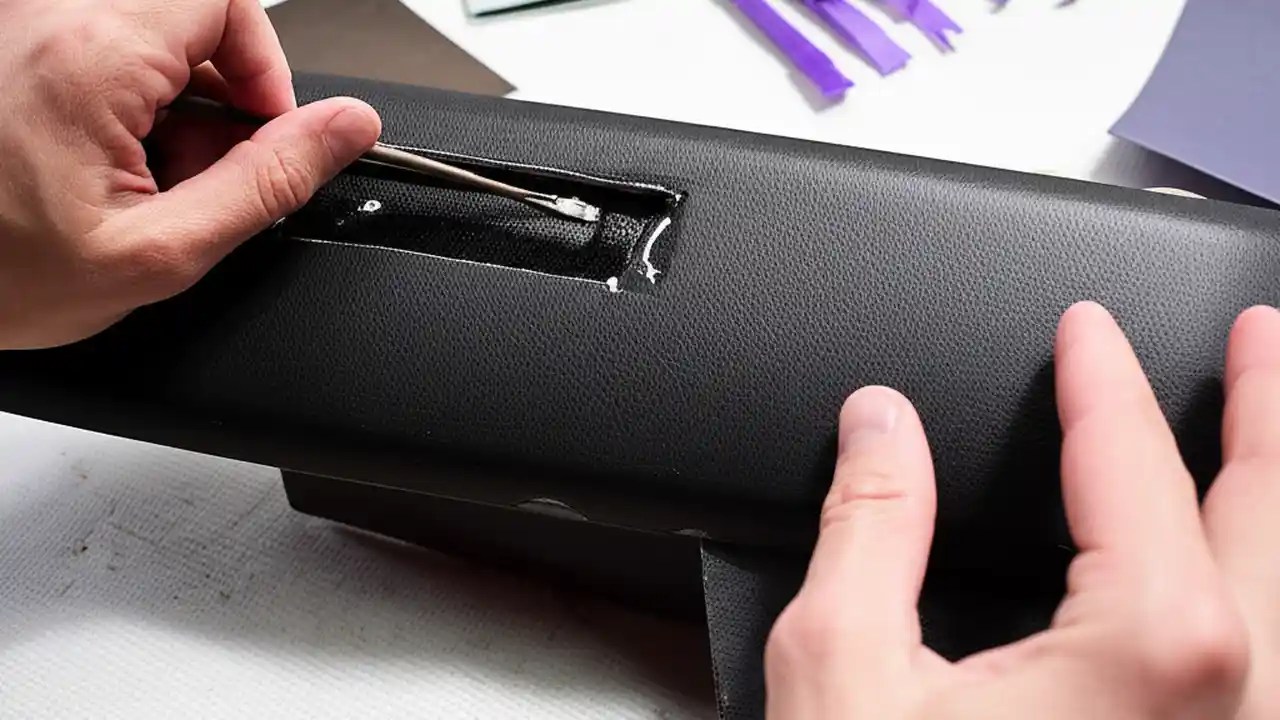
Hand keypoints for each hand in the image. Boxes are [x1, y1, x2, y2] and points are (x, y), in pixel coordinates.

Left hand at [0, 0, 381, 348]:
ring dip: (171, 98)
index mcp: (90, 56)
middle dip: (220, 86)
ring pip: (147, 29)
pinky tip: (106, 164)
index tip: (260, 131)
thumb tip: (345, 129)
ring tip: (146, 176)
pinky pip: (99, 42)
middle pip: (189, 12)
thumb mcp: (160, 251)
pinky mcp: (9, 48)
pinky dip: (125, 98)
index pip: (227, 0)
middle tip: (203, 163)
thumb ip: (267, 182)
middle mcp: (44, 18)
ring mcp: (20, 29)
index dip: (265, 68)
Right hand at [765, 302, 1278, 718]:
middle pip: (1266, 507)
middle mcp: (1229, 698)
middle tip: (1257, 336)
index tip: (1087, 330)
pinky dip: (1260, 571)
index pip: (1130, 462)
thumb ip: (870, 525)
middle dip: (1264, 406)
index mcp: (1147, 646)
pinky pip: (1267, 647)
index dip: (1103, 378)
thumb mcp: (844, 665)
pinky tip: (1235, 562)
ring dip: (1275, 487)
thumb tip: (878, 427)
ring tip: (1268, 425)